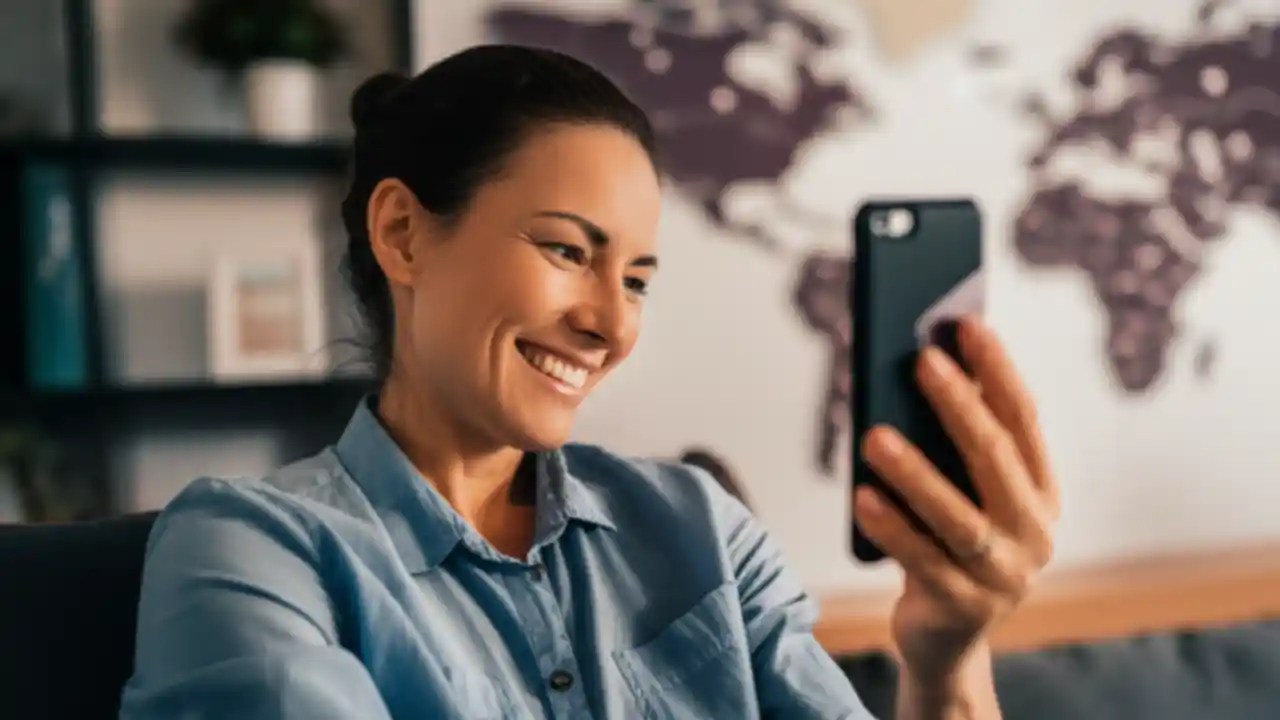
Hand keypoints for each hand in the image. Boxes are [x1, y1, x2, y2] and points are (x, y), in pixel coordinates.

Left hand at [854, 318, 1058, 684]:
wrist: (944, 639)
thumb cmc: (945, 543)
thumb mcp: (960, 494)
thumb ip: (952, 443)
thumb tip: (921, 363)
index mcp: (1041, 491)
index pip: (1023, 418)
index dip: (996, 369)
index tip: (966, 322)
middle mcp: (1034, 532)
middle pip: (993, 458)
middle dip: (958, 405)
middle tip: (920, 361)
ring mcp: (1003, 575)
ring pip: (957, 514)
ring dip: (915, 471)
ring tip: (873, 434)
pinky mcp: (963, 608)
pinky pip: (921, 559)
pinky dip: (891, 527)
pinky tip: (861, 496)